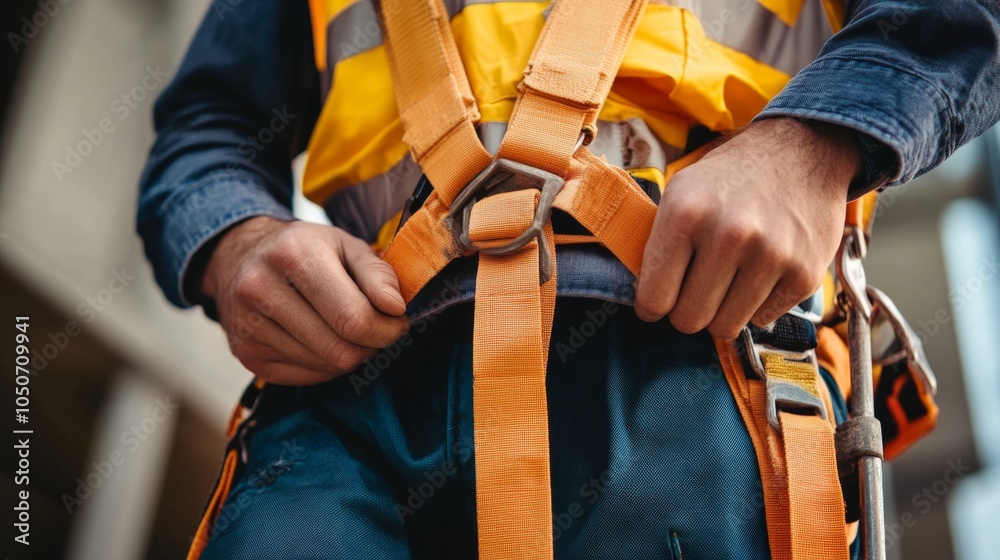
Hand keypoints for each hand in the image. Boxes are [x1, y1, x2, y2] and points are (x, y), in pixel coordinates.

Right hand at [201, 217, 408, 384]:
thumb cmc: (303, 250)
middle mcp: (262, 290)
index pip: (354, 318)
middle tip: (377, 329)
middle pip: (341, 351)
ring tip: (345, 329)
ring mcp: (248, 327)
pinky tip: (321, 340)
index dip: (387, 329)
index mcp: (294, 255)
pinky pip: (306, 378)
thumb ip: (378, 273)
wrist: (239, 257)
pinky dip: (325, 365)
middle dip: (372, 345)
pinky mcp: (246, 355)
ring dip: (349, 354)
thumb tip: (395, 307)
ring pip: (326, 367)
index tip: (397, 320)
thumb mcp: (345, 244)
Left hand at [634, 118, 860, 337]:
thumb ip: (660, 243)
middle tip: (695, 292)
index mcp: (686, 212)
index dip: (651, 307)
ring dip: (722, 311)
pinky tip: (760, 273)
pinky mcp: (804, 273)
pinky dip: (758, 305)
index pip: (654, 297)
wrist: (804, 149)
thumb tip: (644, 298)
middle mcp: (728, 234)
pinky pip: (762, 320)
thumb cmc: (732, 176)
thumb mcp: (682, 191)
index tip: (657, 304)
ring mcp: (771, 255)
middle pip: (689, 320)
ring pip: (726, 327)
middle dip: (687, 312)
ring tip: (728, 280)